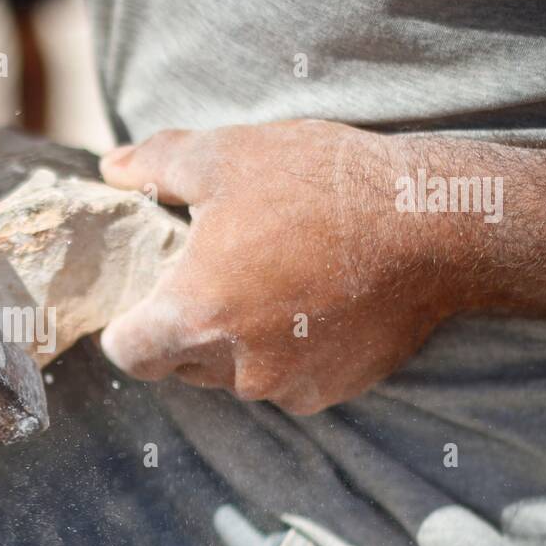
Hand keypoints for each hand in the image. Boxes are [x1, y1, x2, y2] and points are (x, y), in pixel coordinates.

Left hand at [98, 120, 464, 414]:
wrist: (433, 223)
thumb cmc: (321, 186)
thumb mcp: (226, 156)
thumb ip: (156, 165)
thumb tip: (112, 168)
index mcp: (196, 316)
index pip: (128, 355)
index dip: (126, 328)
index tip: (140, 302)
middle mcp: (237, 367)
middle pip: (179, 364)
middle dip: (183, 327)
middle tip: (210, 274)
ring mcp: (288, 386)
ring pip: (234, 374)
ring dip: (236, 341)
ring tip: (268, 282)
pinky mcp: (334, 389)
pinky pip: (287, 381)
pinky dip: (287, 352)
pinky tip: (310, 304)